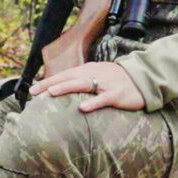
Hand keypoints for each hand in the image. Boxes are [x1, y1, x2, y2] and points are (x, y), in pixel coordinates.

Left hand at [30, 60, 146, 111]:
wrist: (145, 78)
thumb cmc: (118, 80)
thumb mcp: (99, 76)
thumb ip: (83, 81)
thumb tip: (63, 89)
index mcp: (89, 70)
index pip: (65, 75)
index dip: (49, 81)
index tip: (33, 90)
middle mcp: (95, 74)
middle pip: (69, 77)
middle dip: (51, 84)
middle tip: (34, 92)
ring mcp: (106, 83)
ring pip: (83, 84)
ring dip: (66, 87)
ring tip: (51, 93)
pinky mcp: (118, 94)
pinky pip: (103, 98)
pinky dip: (93, 102)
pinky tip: (82, 108)